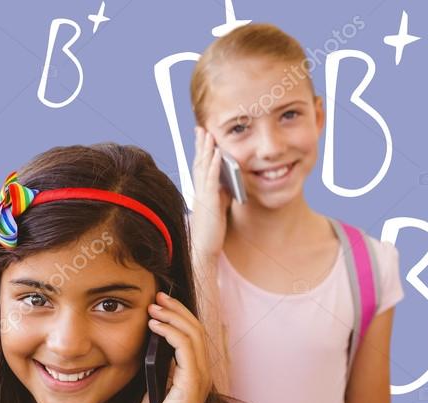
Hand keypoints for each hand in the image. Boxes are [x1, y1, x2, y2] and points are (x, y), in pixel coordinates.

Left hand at [135, 292, 211, 402]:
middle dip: (176, 309)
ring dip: (172, 316)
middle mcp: (201, 372)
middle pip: (195, 328)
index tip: (159, 303)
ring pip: (192, 334)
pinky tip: (155, 326)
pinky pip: (185, 348)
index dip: (178, 315)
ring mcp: (199, 377)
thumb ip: (158, 369)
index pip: (192, 335)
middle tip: (157, 296)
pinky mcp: (192, 382)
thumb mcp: (154, 388)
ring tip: (153, 306)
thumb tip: (150, 348)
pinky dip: (171, 332)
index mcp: (194, 372)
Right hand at [189, 127, 230, 262]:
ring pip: (202, 168)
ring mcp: (202, 196)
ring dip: (206, 150)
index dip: (200, 150)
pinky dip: (213, 165)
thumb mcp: (218, 208)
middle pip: (198, 162)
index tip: (202, 135)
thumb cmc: (210, 232)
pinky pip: (211, 180)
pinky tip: (217, 154)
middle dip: (200, 144)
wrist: (203, 249)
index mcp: (201, 191)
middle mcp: (198, 191)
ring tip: (208, 134)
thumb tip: (228, 183)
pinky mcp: (208, 202)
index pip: (199, 166)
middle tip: (200, 128)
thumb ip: (222, 194)